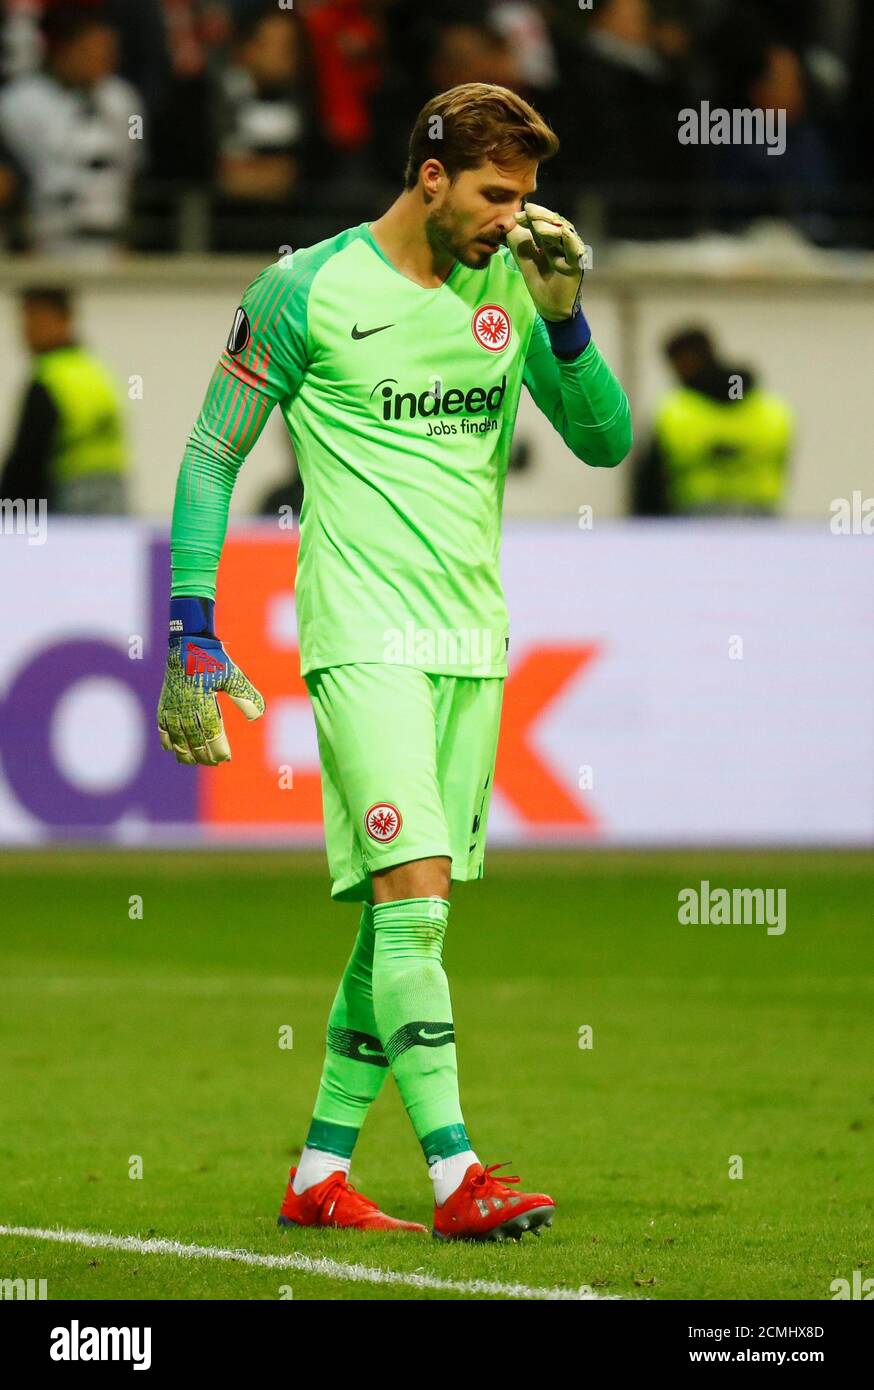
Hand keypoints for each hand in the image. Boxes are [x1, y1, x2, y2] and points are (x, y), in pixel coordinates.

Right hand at [157, 601, 264, 764]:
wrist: (186, 643)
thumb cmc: (212, 659)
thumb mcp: (233, 676)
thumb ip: (245, 696)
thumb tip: (258, 716)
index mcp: (202, 700)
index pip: (210, 731)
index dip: (217, 747)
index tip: (225, 758)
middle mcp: (185, 706)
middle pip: (193, 739)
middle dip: (204, 753)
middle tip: (214, 762)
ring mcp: (172, 706)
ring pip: (176, 737)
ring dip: (185, 752)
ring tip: (195, 761)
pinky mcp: (164, 703)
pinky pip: (162, 727)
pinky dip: (167, 740)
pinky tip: (173, 750)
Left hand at [506, 202, 585, 321]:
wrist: (552, 309)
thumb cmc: (541, 285)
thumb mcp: (525, 262)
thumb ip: (519, 245)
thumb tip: (509, 225)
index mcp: (550, 242)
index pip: (542, 223)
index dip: (530, 217)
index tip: (517, 215)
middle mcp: (562, 244)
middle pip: (554, 223)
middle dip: (541, 216)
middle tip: (528, 210)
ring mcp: (570, 253)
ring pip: (565, 234)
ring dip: (551, 227)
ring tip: (536, 224)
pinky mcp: (577, 265)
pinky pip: (575, 251)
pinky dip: (569, 240)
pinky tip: (561, 232)